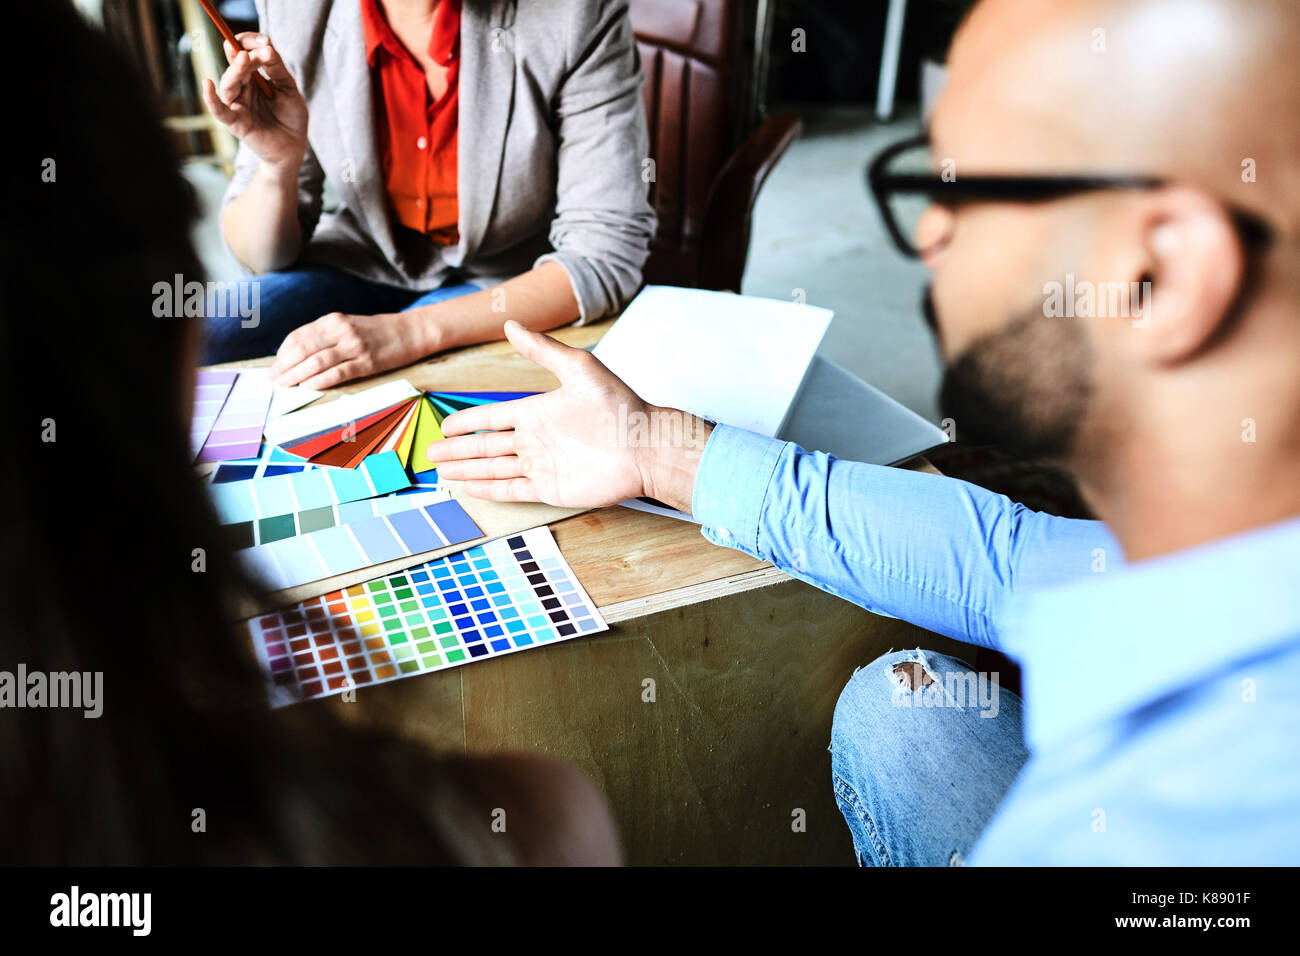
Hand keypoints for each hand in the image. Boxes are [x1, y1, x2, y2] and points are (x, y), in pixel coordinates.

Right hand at [201, 33, 308, 173]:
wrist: (294, 147)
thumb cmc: (291, 117)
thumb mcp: (288, 88)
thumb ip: (277, 69)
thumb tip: (267, 47)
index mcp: (254, 76)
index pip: (245, 52)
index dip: (250, 43)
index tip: (265, 40)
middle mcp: (242, 87)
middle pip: (236, 66)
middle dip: (244, 56)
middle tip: (253, 51)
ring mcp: (237, 104)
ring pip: (229, 84)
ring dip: (235, 70)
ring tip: (245, 58)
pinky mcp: (235, 122)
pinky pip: (219, 110)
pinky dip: (211, 98)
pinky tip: (208, 84)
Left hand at [270, 312, 427, 387]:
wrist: (410, 331)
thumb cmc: (376, 332)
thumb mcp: (347, 326)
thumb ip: (324, 336)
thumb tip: (297, 356)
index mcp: (332, 320)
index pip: (298, 337)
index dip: (282, 354)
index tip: (274, 368)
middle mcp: (341, 330)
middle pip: (303, 349)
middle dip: (284, 366)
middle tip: (274, 380)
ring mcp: (354, 346)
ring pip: (316, 361)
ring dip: (297, 375)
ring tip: (285, 386)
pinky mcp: (367, 362)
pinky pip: (337, 373)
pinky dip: (319, 381)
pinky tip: (307, 387)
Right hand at [432, 321, 710, 509]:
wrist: (645, 446)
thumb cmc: (618, 406)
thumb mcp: (578, 369)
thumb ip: (543, 350)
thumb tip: (511, 323)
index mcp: (538, 412)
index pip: (493, 418)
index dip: (467, 422)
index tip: (445, 426)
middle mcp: (536, 439)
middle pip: (486, 445)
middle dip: (458, 450)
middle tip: (431, 454)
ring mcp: (543, 465)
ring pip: (494, 468)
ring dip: (468, 470)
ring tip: (443, 473)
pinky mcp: (552, 488)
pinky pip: (513, 489)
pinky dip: (490, 490)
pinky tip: (472, 489)